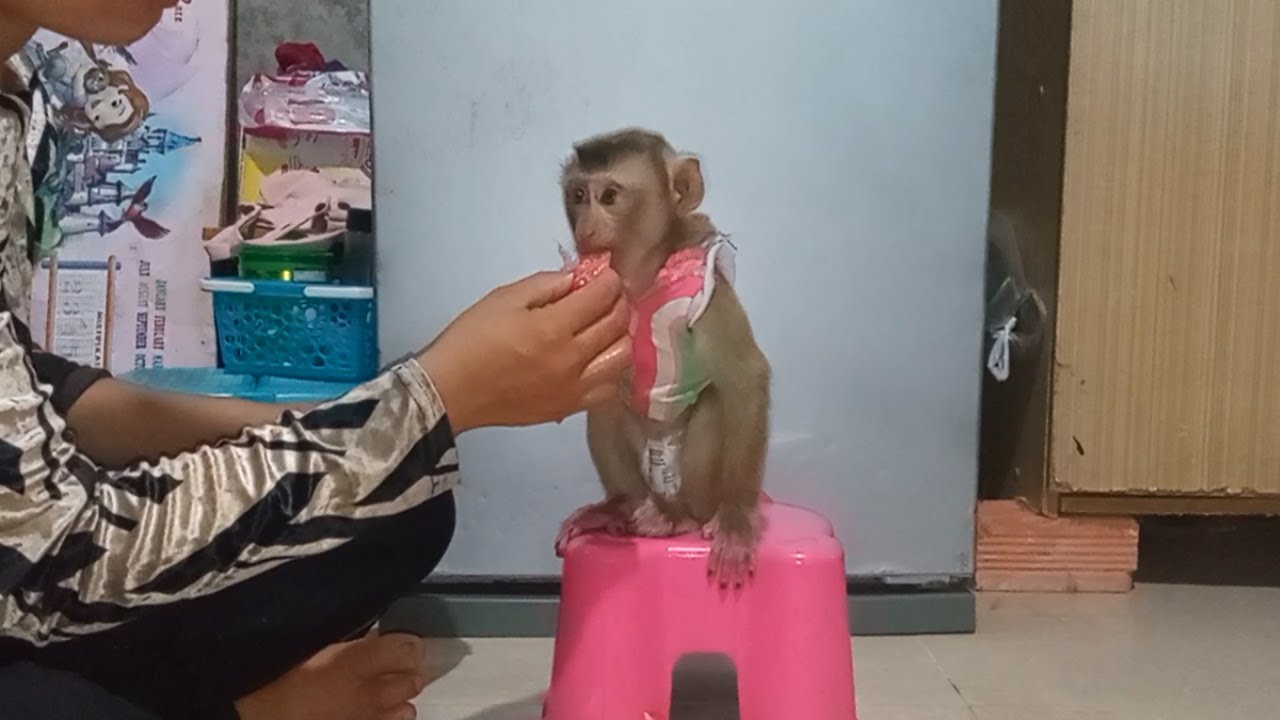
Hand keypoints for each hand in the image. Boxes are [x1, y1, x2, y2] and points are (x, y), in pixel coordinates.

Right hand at [417, 269, 629, 431]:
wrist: (451, 391)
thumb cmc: (471, 340)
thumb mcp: (504, 298)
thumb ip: (546, 285)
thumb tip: (578, 279)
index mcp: (554, 327)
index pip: (601, 296)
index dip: (610, 280)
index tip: (606, 274)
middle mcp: (572, 358)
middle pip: (617, 324)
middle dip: (619, 302)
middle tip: (610, 295)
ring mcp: (574, 387)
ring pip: (621, 357)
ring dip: (621, 335)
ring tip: (607, 326)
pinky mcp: (568, 408)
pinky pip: (607, 388)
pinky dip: (611, 368)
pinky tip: (600, 358)